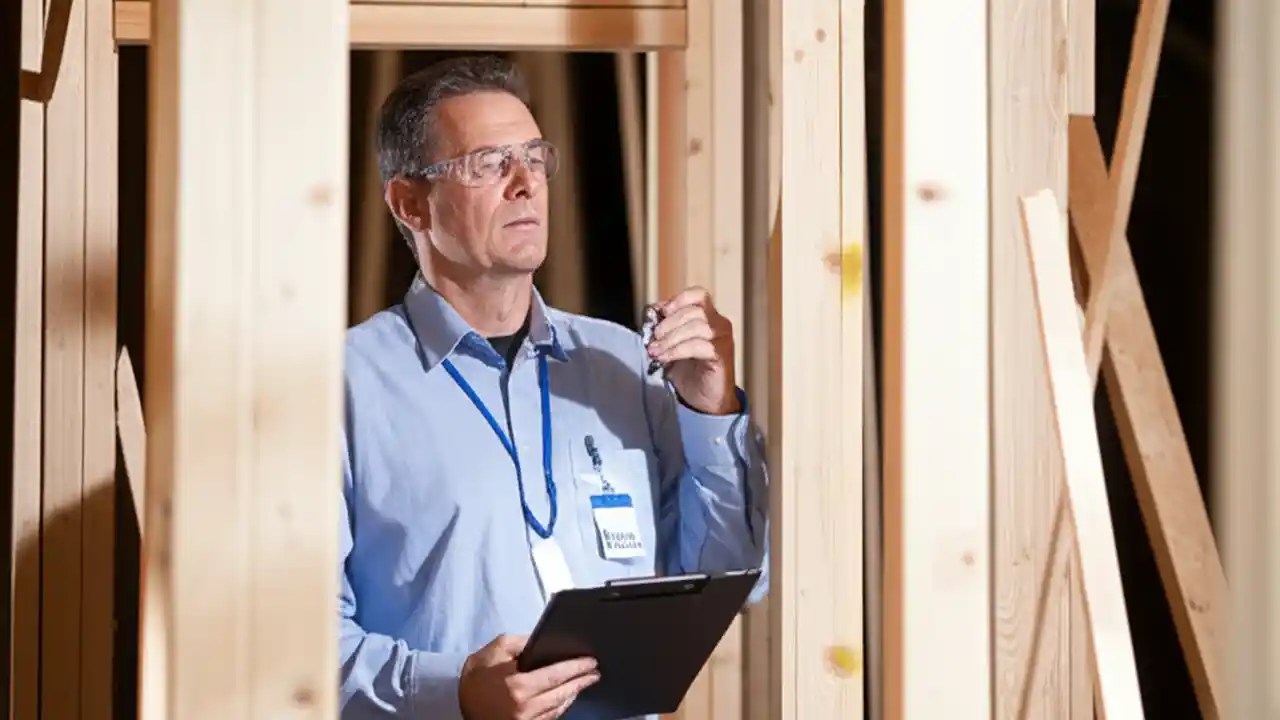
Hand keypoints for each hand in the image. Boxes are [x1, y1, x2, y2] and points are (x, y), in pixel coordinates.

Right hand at [458, 634, 599, 719]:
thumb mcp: (498, 648)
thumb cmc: (478, 674)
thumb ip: (524, 642)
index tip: (591, 662)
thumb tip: (547, 642)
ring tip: (583, 682)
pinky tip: (566, 697)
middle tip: (595, 672)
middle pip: (562, 693)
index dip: (577, 668)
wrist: (457, 701)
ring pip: (558, 708)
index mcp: (518, 686)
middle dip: (580, 681)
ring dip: (573, 694)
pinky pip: (549, 718)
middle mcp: (523, 708)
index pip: (556, 675)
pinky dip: (560, 707)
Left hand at [646, 287, 739, 414]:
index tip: (661, 312)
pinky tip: (664, 359)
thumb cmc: (689, 370)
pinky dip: (677, 351)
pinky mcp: (721, 356)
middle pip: (694, 311)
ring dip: (670, 339)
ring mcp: (722, 339)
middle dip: (669, 324)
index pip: (699, 295)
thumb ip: (664, 327)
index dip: (679, 300)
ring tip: (655, 351)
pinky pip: (699, 346)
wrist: (704, 400)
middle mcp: (720, 324)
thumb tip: (652, 312)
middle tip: (653, 339)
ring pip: (697, 327)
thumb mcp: (671, 344)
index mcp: (709, 316)